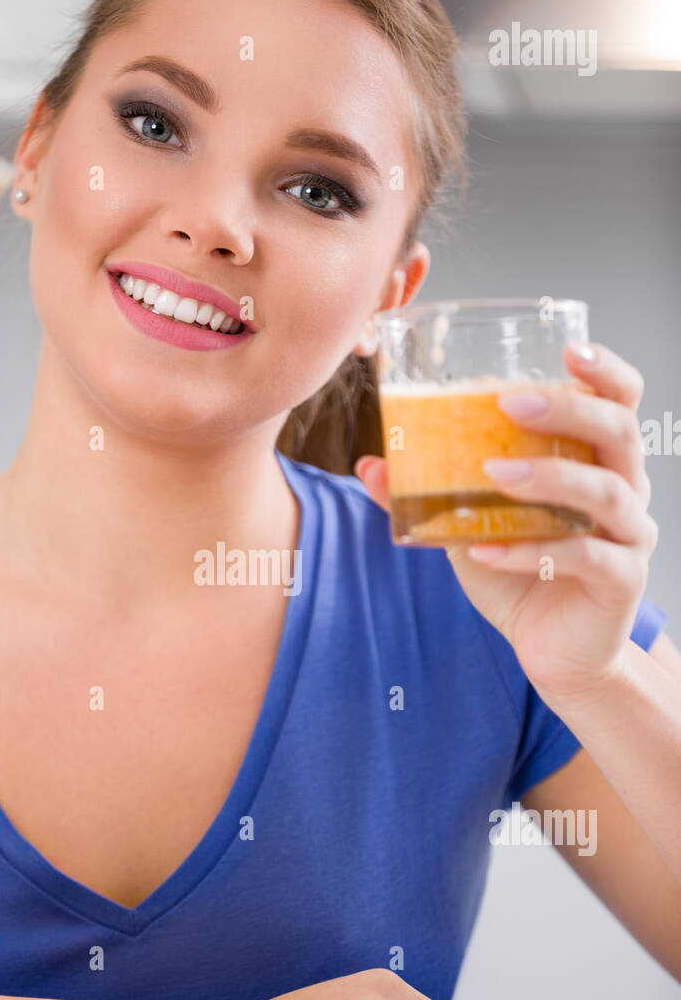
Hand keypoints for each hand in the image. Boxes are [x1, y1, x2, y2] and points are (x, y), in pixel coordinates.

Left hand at [356, 343, 658, 702]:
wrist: (553, 652)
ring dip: (547, 477)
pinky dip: (529, 550)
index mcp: (598, 462)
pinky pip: (583, 557)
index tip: (567, 347)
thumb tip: (371, 464)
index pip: (619, 401)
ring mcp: (628, 536)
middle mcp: (625, 490)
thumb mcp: (468, 529)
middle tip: (510, 402)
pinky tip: (484, 551)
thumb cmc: (521, 576)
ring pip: (605, 491)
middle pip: (618, 431)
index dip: (604, 369)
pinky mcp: (620, 582)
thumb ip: (428, 495)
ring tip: (492, 473)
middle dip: (567, 409)